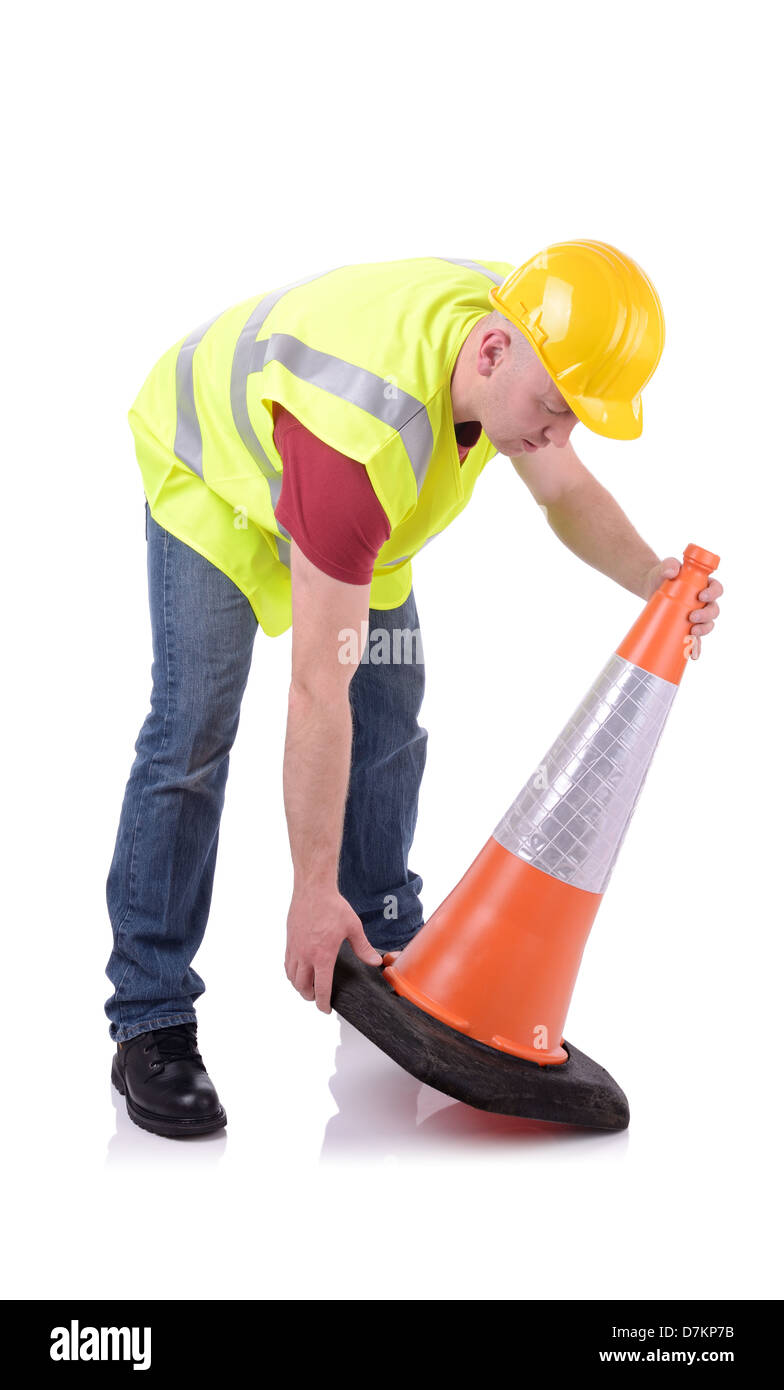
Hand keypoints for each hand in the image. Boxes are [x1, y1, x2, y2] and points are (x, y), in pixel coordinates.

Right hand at [285, 888, 382, 1013]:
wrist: (313, 890)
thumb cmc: (332, 906)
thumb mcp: (353, 928)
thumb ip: (363, 948)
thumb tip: (375, 962)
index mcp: (322, 956)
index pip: (321, 988)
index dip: (323, 1003)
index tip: (325, 1009)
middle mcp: (305, 956)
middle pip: (303, 987)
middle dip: (310, 997)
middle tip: (317, 999)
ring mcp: (295, 948)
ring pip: (292, 977)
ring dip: (299, 987)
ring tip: (307, 988)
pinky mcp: (290, 941)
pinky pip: (287, 963)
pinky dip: (291, 973)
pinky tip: (297, 972)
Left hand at [643, 556, 722, 659]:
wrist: (651, 586)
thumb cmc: (663, 574)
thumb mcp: (665, 567)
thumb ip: (669, 564)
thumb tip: (672, 571)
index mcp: (705, 584)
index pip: (717, 589)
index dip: (713, 594)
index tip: (701, 596)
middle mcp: (704, 601)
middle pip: (715, 610)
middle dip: (707, 615)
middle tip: (692, 616)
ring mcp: (697, 614)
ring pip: (708, 624)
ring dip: (704, 630)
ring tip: (692, 632)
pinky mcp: (687, 626)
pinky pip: (696, 638)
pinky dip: (697, 647)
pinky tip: (694, 655)